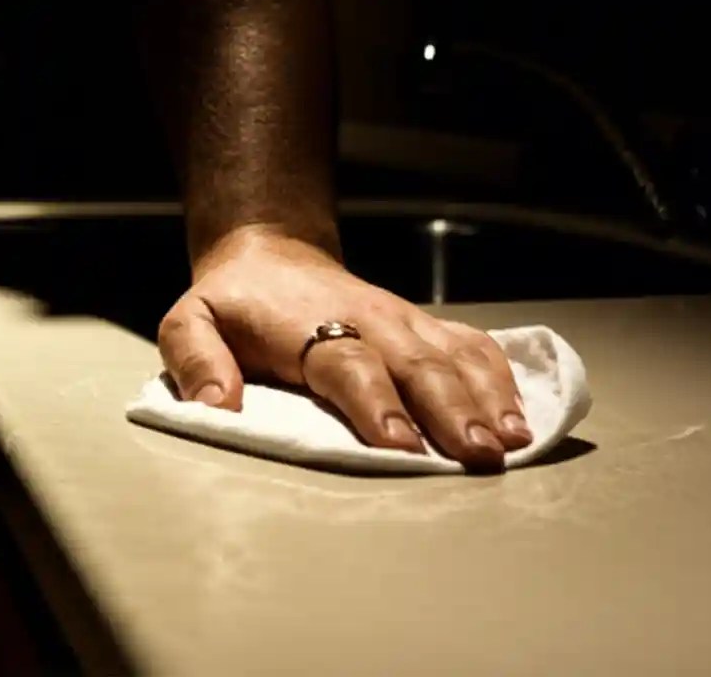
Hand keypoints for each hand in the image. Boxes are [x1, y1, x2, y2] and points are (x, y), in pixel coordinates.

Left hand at [157, 227, 533, 470]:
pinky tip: (521, 416)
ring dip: (487, 398)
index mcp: (310, 328)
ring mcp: (402, 323)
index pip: (350, 366)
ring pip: (455, 356)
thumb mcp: (189, 322)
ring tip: (512, 442)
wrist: (270, 255)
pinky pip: (473, 346)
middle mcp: (368, 322)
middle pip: (417, 365)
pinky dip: (501, 378)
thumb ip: (195, 360)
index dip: (378, 404)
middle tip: (478, 455)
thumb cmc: (231, 303)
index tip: (402, 444)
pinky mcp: (423, 326)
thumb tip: (216, 406)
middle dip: (451, 411)